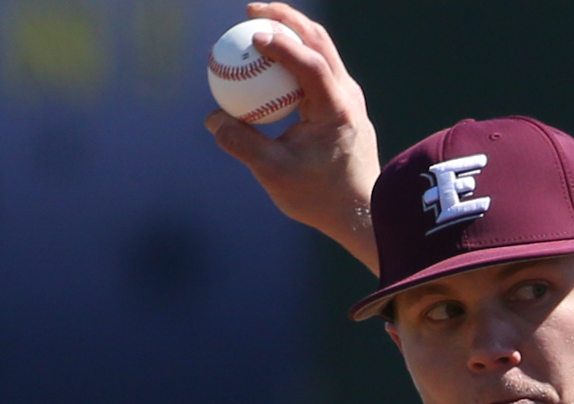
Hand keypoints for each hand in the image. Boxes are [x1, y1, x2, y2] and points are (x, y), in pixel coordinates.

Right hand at [204, 3, 382, 273]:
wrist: (361, 214)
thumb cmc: (320, 197)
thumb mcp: (274, 173)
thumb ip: (241, 143)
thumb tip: (212, 118)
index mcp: (336, 109)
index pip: (310, 62)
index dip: (281, 43)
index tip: (250, 34)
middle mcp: (348, 97)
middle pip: (319, 41)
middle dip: (285, 18)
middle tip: (250, 11)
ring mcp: (349, 100)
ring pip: (321, 51)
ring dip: (290, 33)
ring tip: (257, 26)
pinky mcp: (344, 107)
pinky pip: (318, 70)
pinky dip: (293, 58)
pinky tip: (267, 62)